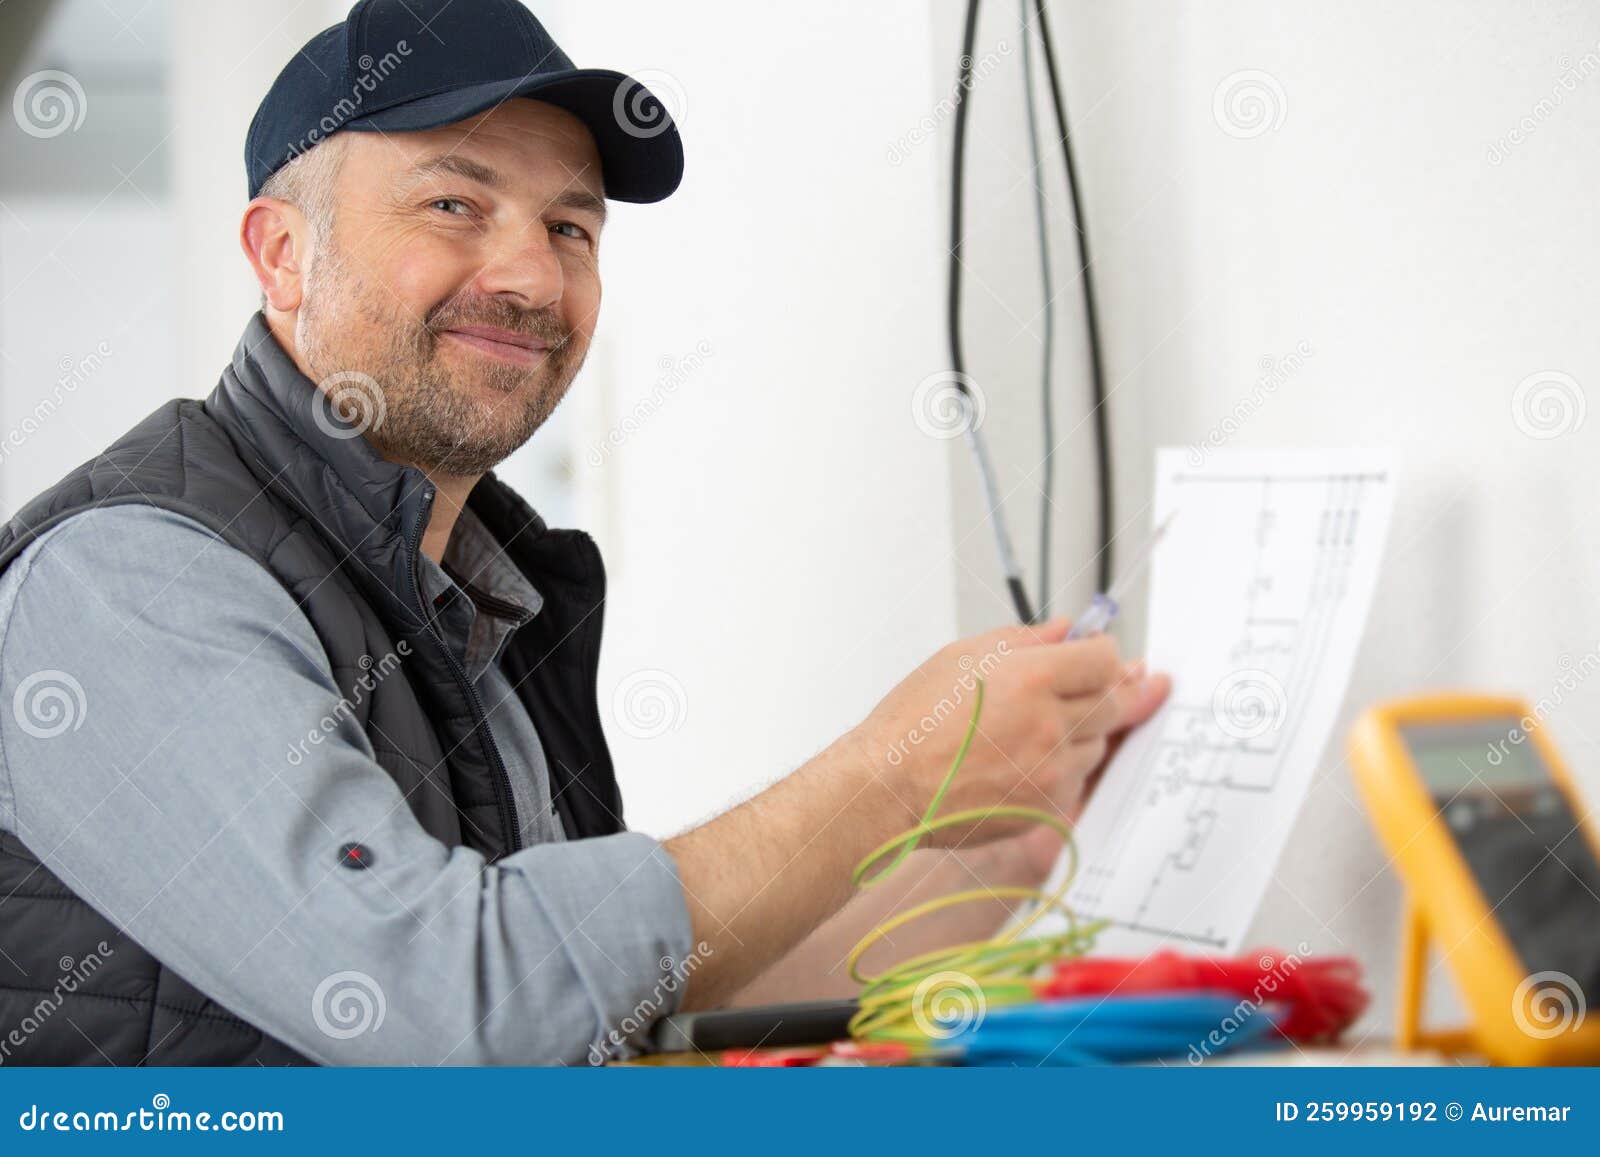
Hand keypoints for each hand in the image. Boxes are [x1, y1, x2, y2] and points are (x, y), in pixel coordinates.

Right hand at [847, 617, 1167, 847]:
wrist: (888, 785)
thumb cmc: (913, 722)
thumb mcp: (961, 657)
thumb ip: (1024, 639)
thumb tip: (1065, 630)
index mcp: (1032, 678)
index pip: (1105, 659)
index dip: (1101, 654)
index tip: (1091, 656)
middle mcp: (1049, 725)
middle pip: (1112, 703)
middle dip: (1096, 693)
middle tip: (1066, 692)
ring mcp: (1050, 770)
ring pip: (1094, 745)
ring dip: (1077, 734)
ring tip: (1026, 731)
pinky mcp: (1045, 807)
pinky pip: (1073, 782)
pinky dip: (1057, 770)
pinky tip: (1018, 762)